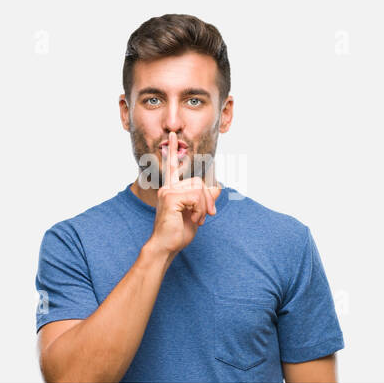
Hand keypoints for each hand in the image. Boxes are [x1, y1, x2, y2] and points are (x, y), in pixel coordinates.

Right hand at [147, 129, 219, 255]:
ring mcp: (168, 191)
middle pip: (199, 182)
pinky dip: (200, 209)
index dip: (173, 151)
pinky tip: (193, 219)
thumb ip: (205, 200)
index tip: (173, 136)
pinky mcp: (171, 198)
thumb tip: (216, 187)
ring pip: (199, 189)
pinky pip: (196, 197)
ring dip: (204, 206)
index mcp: (171, 189)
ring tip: (198, 219)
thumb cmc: (178, 232)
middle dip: (207, 199)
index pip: (173, 166)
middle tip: (208, 215)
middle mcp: (168, 187)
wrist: (166, 246)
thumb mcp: (197, 213)